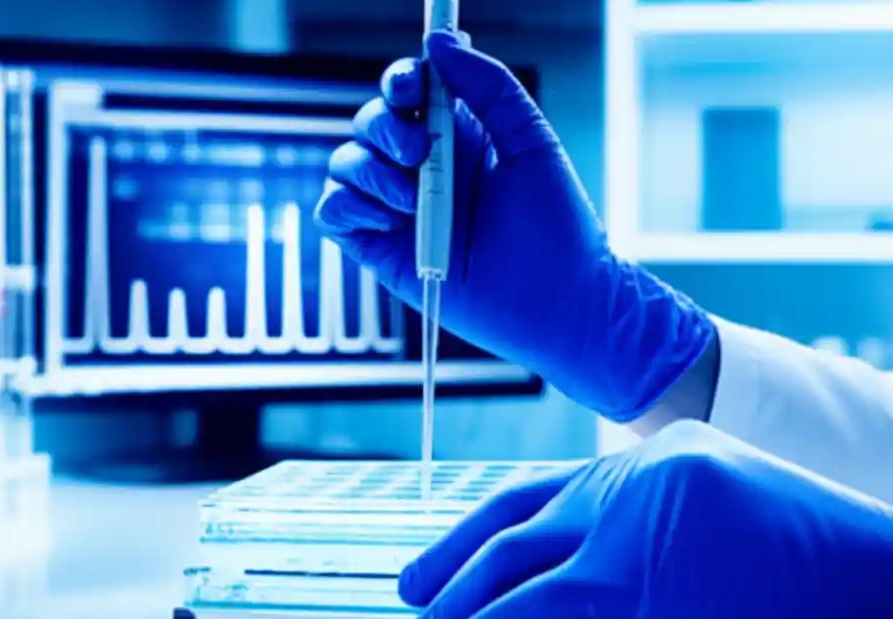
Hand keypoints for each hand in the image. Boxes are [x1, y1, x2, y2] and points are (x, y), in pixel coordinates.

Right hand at [313, 32, 713, 421]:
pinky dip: (350, 207)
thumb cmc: (557, 230)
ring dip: (372, 171)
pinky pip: (335, 212)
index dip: (402, 80)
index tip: (415, 87)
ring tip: (413, 201)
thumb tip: (441, 42)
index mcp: (459, 138)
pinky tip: (389, 220)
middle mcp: (423, 170)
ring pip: (346, 163)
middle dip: (385, 128)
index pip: (409, 91)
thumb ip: (491, 87)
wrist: (557, 302)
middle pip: (370, 122)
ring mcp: (398, 210)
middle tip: (420, 153)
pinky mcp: (381, 249)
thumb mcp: (532, 143)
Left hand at [395, 420, 892, 618]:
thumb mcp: (735, 529)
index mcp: (661, 454)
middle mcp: (639, 468)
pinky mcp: (640, 568)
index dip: (494, 527)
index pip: (553, 489)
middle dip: (454, 557)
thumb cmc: (837, 574)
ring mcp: (637, 512)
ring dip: (453, 604)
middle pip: (517, 513)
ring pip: (512, 558)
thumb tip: (596, 579)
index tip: (459, 558)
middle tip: (412, 592)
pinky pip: (532, 602)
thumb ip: (663, 534)